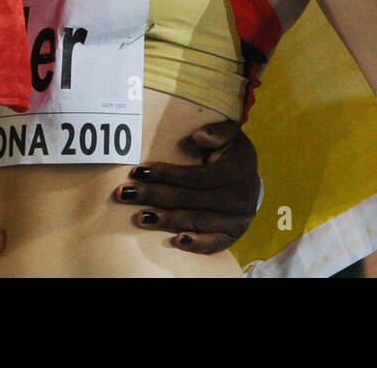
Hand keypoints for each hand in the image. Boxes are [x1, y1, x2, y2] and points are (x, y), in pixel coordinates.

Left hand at [113, 120, 260, 253]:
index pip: (193, 176)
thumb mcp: (231, 136)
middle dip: (154, 196)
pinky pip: (214, 244)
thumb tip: (198, 135)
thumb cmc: (232, 155)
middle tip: (125, 193)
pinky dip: (196, 244)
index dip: (164, 174)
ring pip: (196, 221)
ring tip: (140, 216)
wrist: (252, 181)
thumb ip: (217, 131)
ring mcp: (237, 221)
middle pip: (188, 200)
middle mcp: (239, 199)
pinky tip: (175, 240)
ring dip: (166, 220)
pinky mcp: (234, 236)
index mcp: (236, 173)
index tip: (137, 172)